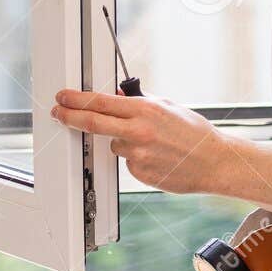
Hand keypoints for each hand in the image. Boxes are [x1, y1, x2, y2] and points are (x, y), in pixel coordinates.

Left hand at [52, 87, 232, 193]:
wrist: (213, 161)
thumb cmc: (193, 132)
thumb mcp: (167, 106)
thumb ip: (138, 102)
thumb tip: (114, 99)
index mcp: (145, 110)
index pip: (100, 103)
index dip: (77, 100)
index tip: (63, 97)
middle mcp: (138, 132)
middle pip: (92, 124)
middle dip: (70, 116)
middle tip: (58, 112)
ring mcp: (137, 155)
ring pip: (114, 143)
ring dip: (122, 139)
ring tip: (151, 141)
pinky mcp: (138, 172)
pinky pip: (127, 160)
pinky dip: (135, 155)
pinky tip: (156, 155)